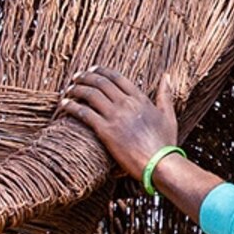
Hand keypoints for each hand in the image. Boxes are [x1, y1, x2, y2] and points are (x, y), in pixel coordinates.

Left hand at [59, 67, 180, 180]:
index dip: (102, 71)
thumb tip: (167, 76)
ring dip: (76, 89)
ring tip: (68, 89)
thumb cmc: (165, 143)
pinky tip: (64, 104)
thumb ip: (165, 94)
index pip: (117, 77)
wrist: (159, 163)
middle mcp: (126, 103)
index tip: (92, 70)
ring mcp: (115, 116)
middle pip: (100, 83)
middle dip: (85, 77)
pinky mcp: (105, 131)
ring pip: (90, 94)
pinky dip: (72, 106)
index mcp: (140, 99)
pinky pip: (84, 113)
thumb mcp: (169, 115)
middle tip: (76, 77)